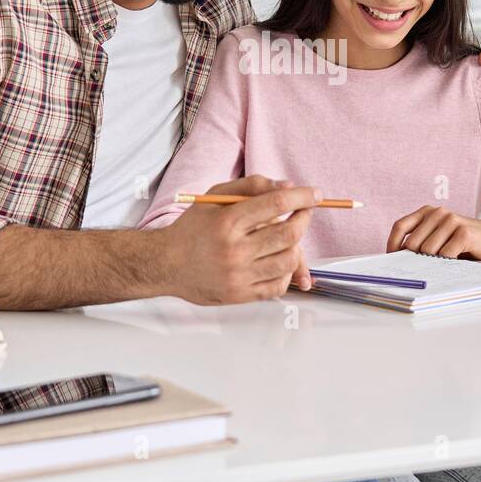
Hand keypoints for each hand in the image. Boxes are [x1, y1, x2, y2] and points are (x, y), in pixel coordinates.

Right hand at [158, 175, 319, 304]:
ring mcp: (238, 275)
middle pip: (289, 233)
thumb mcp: (215, 197)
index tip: (315, 195)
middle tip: (305, 213)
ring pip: (289, 260)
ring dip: (297, 246)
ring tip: (289, 237)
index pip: (277, 204)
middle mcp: (234, 250)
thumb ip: (252, 186)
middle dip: (305, 219)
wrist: (166, 264)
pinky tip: (279, 260)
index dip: (302, 197)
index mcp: (228, 221)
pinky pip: (278, 286)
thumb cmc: (192, 228)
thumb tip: (288, 187)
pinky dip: (286, 272)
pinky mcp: (240, 295)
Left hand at [387, 206, 480, 259]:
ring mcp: (451, 220)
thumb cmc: (462, 241)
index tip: (392, 260)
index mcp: (427, 211)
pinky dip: (449, 262)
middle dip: (418, 258)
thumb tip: (396, 259)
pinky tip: (458, 258)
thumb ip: (420, 241)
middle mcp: (437, 212)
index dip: (393, 245)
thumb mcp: (438, 237)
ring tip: (448, 258)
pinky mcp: (464, 232)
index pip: (400, 226)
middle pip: (412, 243)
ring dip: (436, 261)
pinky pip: (445, 255)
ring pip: (428, 251)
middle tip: (431, 263)